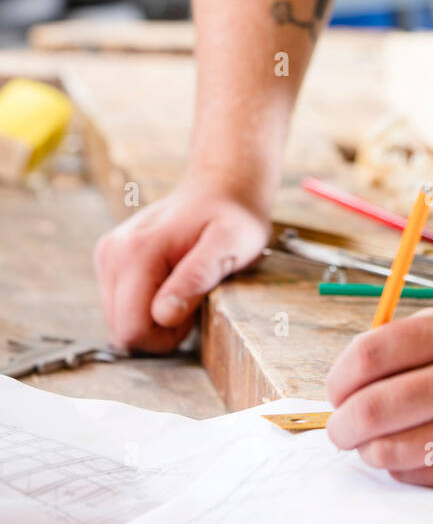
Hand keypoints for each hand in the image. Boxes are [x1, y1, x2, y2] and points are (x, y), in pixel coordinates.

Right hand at [94, 183, 270, 351]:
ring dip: (152, 319)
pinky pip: (120, 306)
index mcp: (137, 251)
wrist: (222, 187)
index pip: (131, 329)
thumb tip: (162, 315)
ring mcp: (108, 255)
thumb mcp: (231, 245)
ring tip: (184, 288)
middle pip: (120, 330)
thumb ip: (197, 277)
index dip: (166, 336)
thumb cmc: (233, 217)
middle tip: (192, 300)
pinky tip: (170, 282)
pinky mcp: (109, 259)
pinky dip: (145, 306)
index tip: (193, 310)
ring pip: (118, 321)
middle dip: (158, 330)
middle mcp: (113, 252)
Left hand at [325, 306, 432, 487]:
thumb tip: (353, 371)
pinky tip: (404, 452)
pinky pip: (419, 473)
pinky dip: (399, 465)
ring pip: (390, 447)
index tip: (336, 386)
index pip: (372, 354)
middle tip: (338, 425)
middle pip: (374, 405)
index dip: (341, 374)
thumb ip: (416, 341)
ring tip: (366, 442)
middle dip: (342, 421)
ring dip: (365, 448)